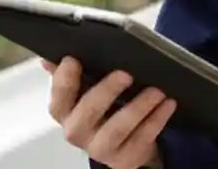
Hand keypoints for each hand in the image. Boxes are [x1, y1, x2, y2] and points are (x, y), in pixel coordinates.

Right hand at [42, 56, 176, 168]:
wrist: (124, 143)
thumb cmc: (103, 108)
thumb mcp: (88, 89)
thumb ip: (71, 74)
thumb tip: (49, 59)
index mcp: (65, 112)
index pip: (58, 97)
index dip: (63, 80)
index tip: (74, 60)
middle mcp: (78, 132)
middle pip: (87, 113)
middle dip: (106, 91)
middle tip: (125, 74)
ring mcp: (100, 149)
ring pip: (117, 129)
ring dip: (138, 107)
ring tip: (156, 90)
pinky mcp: (124, 160)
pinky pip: (142, 140)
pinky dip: (157, 120)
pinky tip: (168, 104)